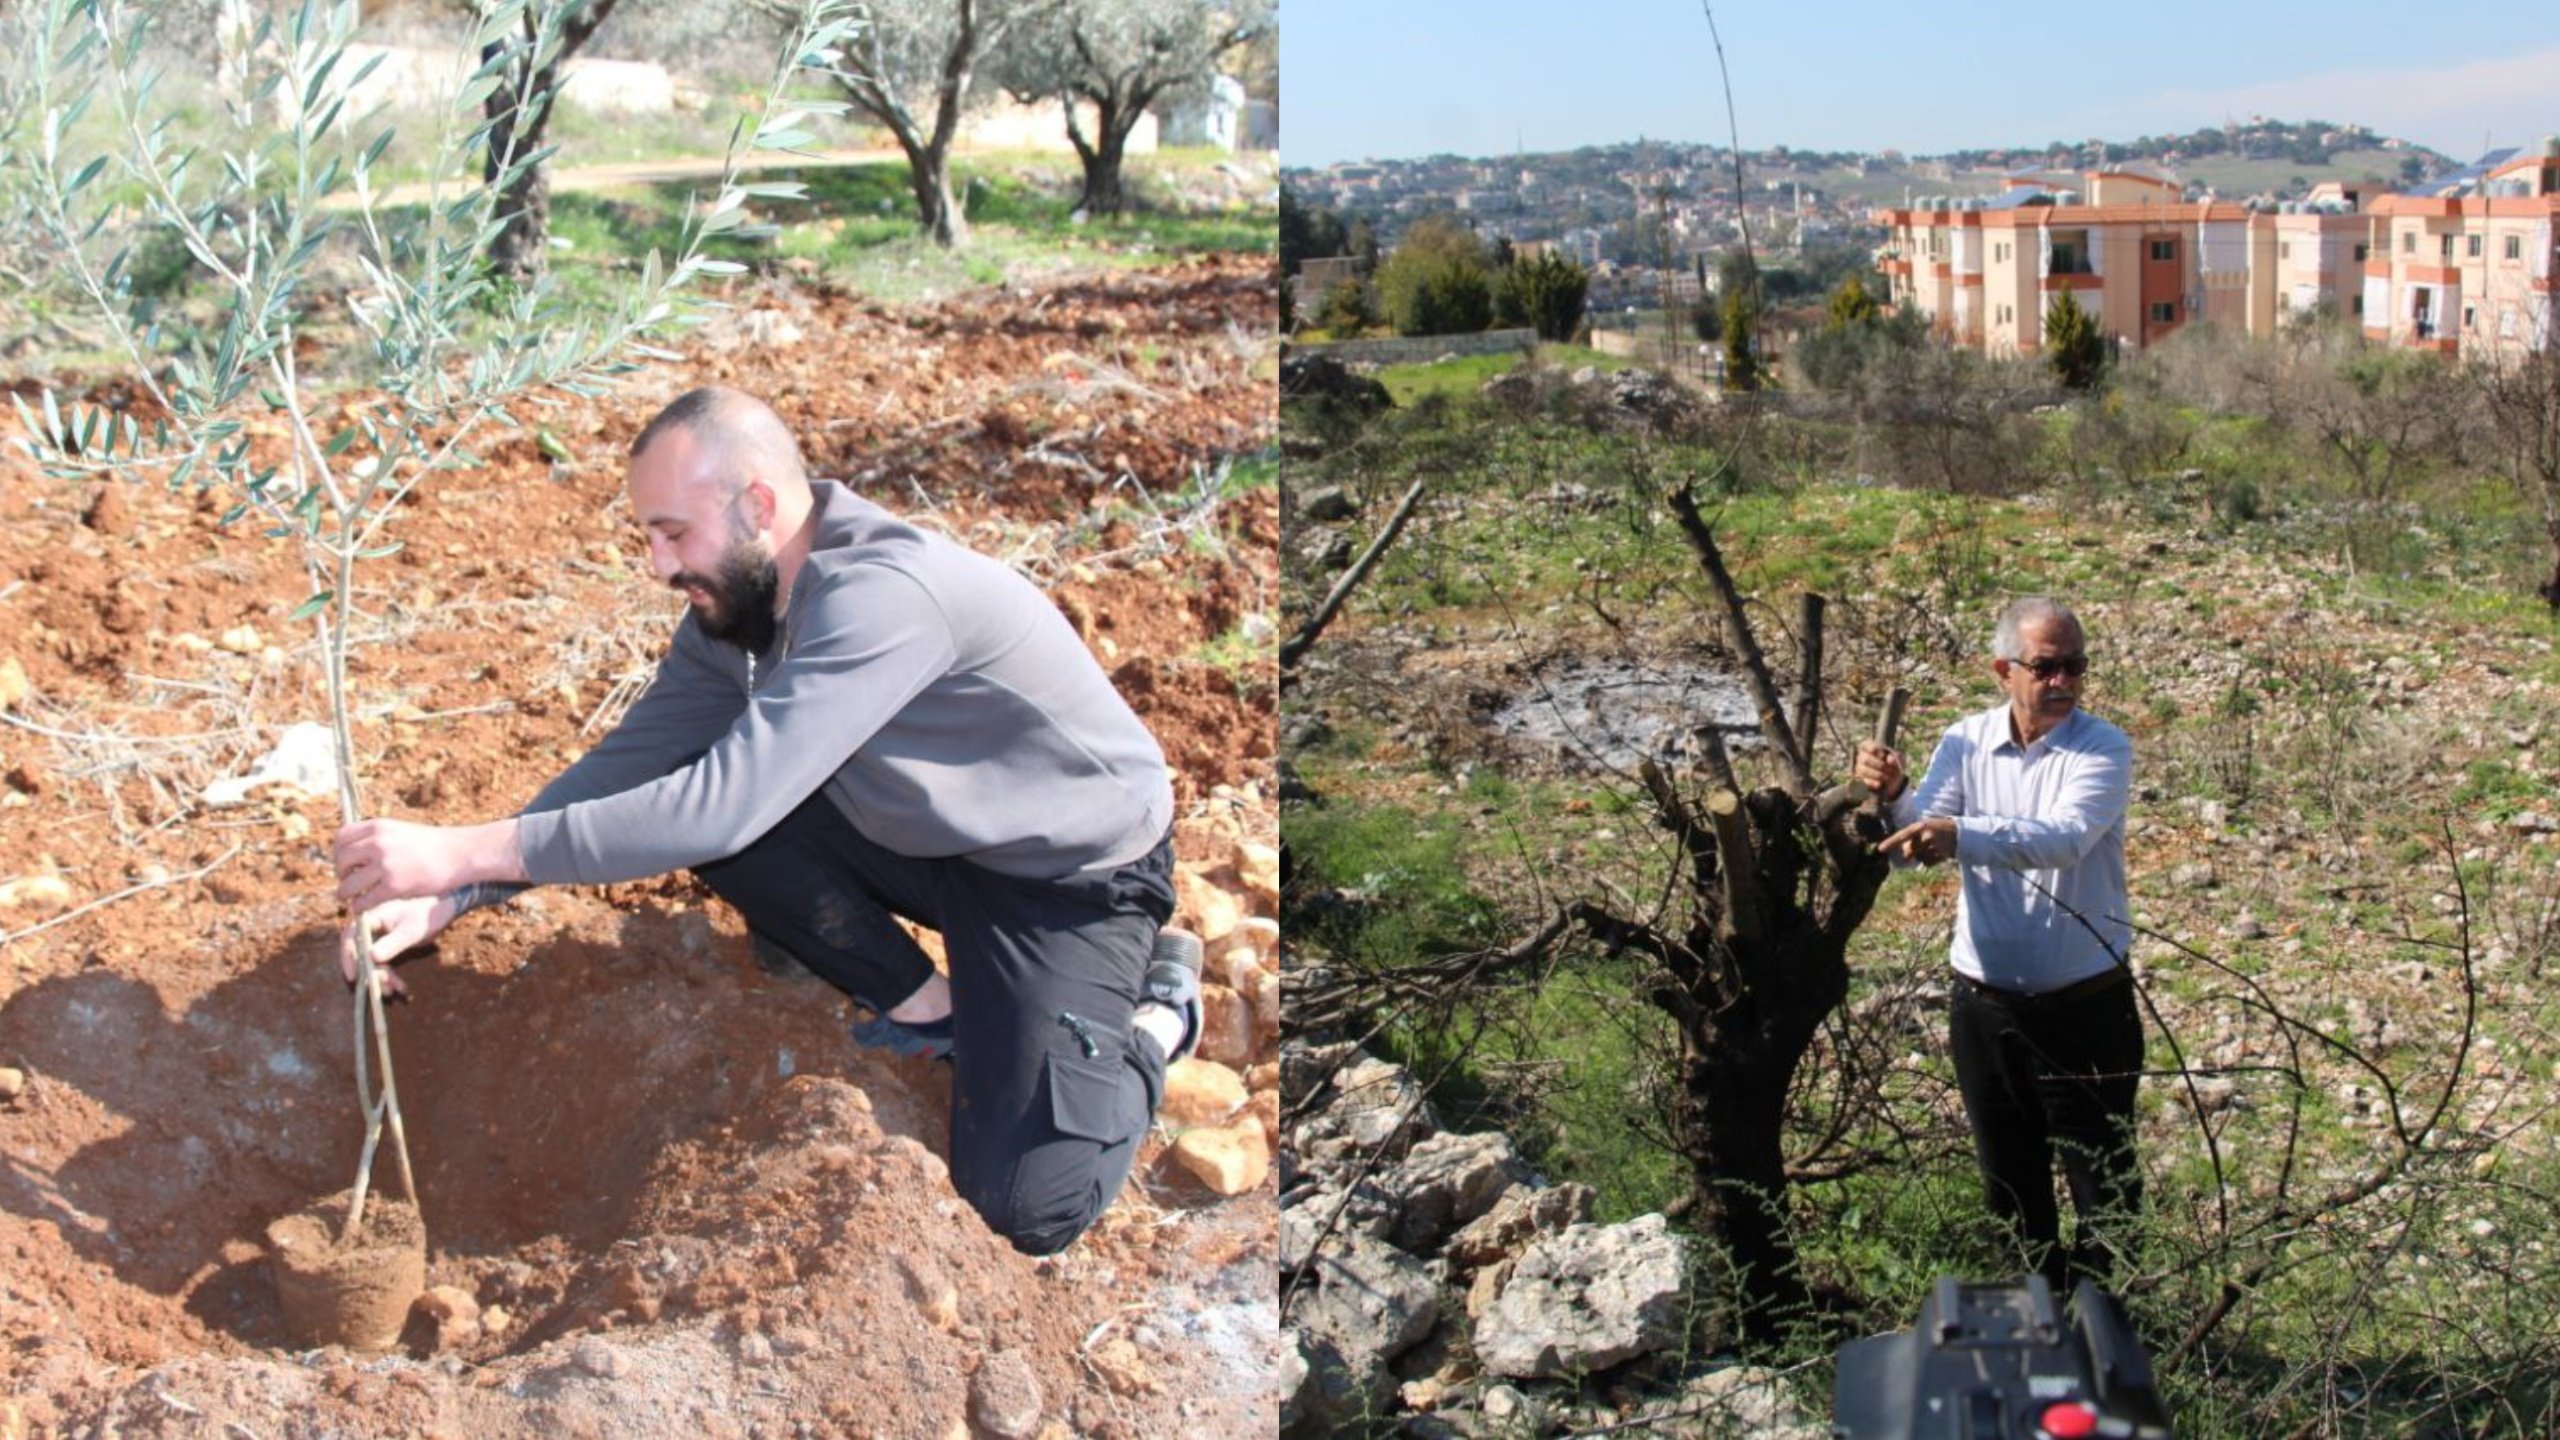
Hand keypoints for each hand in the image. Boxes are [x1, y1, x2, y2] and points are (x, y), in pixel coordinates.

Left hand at [334, 816, 516, 911]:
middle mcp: (378, 843)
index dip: (338, 852)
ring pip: (348, 883)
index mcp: (379, 826)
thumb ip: (380, 838)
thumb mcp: (403, 831)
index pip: (341, 837)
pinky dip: (359, 906)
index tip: (346, 863)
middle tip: (349, 882)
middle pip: (341, 860)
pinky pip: (364, 899)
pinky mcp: (393, 886)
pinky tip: (363, 908)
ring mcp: (385, 864)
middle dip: (342, 874)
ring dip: (345, 893)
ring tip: (351, 898)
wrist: (461, 854)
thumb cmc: (435, 845)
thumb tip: (356, 851)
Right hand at [339, 894, 453, 997]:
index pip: (350, 938)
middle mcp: (370, 928)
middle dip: (369, 973)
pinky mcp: (387, 948)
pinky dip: (390, 977)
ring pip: (371, 963)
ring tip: (393, 991)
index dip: (349, 958)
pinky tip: (400, 988)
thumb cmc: (427, 915)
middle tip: (382, 988)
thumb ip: (393, 943)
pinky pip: (382, 965)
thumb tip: (372, 957)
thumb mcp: (411, 931)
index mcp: (371, 918)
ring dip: (380, 978)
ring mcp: (378, 938)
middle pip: (360, 954)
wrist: (442, 911)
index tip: (353, 976)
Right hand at [1854, 740, 1904, 798]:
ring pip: (1864, 770)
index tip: (1883, 756)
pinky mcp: (1861, 779)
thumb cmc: (1894, 764)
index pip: (1866, 745)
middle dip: (1880, 765)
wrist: (1894, 780)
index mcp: (1870, 747)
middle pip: (1865, 759)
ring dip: (1878, 774)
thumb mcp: (1899, 759)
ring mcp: (1860, 768)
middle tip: (1890, 770)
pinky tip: (1880, 784)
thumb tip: (1889, 760)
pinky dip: (1873, 782)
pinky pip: (1864, 780)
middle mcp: (1862, 756)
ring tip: (1888, 777)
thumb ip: (1896, 757)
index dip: (1874, 750)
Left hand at [1879, 817, 1957, 864]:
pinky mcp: (1941, 855)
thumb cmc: (1938, 828)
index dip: (1890, 842)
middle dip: (1911, 853)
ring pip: (1919, 858)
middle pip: (1909, 852)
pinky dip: (1931, 860)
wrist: (1960, 833)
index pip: (1902, 835)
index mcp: (1920, 826)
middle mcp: (1926, 836)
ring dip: (1924, 856)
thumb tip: (1904, 853)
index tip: (1880, 849)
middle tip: (1922, 846)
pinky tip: (1938, 852)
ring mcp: (1934, 846)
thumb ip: (1912, 836)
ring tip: (1933, 847)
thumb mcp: (1924, 826)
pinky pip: (1928, 863)